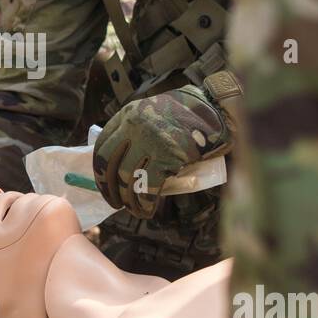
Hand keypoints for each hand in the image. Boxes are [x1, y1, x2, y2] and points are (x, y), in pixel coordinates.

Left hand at [92, 78, 235, 218]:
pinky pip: (148, 186)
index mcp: (128, 114)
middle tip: (115, 202)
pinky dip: (145, 203)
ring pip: (128, 178)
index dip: (100, 170)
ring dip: (129, 200)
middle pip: (110, 164)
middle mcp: (134, 126)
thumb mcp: (154, 113)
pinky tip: (147, 210)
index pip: (102, 146)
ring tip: (134, 210)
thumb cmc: (189, 114)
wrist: (217, 107)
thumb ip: (137, 132)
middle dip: (109, 188)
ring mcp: (149, 141)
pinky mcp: (166, 156)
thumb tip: (124, 164)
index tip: (104, 183)